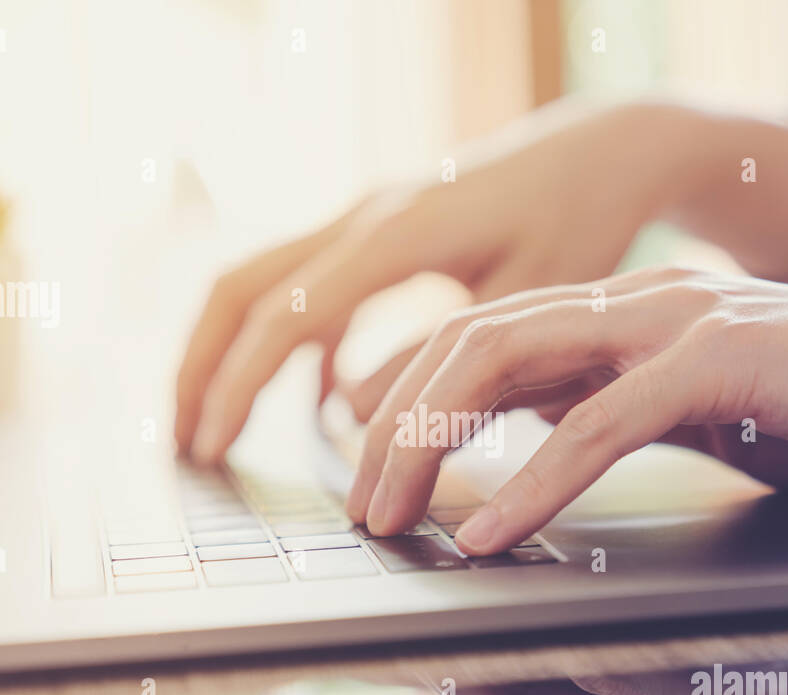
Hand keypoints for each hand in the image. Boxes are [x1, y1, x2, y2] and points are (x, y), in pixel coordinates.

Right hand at [175, 101, 684, 463]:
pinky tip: (320, 400)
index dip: (237, 386)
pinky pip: (315, 289)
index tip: (210, 450)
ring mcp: (368, 220)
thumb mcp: (519, 309)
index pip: (282, 316)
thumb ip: (435, 362)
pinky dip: (300, 347)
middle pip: (242, 288)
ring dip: (232, 354)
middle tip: (181, 444)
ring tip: (218, 428)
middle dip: (201, 366)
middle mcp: (365, 218)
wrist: (606, 151)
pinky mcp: (384, 233)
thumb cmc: (579, 223)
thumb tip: (350, 416)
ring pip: (264, 283)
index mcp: (395, 235)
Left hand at [347, 267, 787, 552]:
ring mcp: (672, 321)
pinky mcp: (718, 361)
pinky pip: (598, 421)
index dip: (409, 395)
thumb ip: (613, 410)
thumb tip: (533, 442)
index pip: (481, 336)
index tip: (369, 465)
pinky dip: (534, 481)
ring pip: (507, 359)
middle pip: (470, 339)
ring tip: (390, 517)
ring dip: (430, 442)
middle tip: (359, 505)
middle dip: (394, 422)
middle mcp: (632, 301)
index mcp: (620, 314)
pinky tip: (489, 535)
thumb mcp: (692, 414)